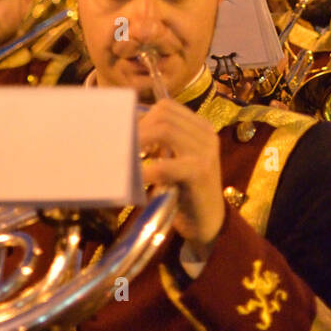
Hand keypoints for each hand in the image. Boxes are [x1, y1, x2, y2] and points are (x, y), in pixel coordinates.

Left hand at [138, 99, 224, 258]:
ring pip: (165, 131)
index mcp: (201, 127)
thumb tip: (127, 127)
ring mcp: (205, 152)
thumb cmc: (187, 190)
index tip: (125, 131)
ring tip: (126, 157)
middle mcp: (206, 135)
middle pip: (164, 115)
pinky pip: (166, 165)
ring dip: (140, 142)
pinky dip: (147, 170)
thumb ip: (162, 143)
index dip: (142, 115)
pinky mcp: (199, 173)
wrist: (209, 223)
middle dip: (139, 127)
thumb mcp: (177, 159)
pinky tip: (137, 180)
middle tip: (122, 145)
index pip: (167, 107)